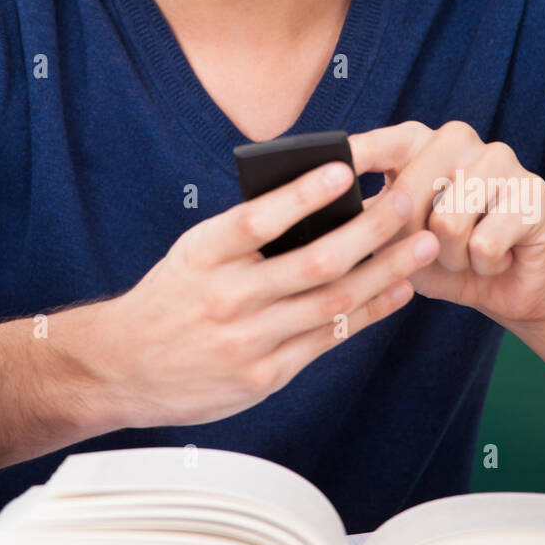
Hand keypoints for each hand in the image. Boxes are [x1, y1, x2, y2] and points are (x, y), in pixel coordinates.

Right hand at [91, 159, 440, 429]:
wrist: (125, 366)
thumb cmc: (170, 297)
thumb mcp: (192, 253)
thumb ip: (245, 234)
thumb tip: (316, 201)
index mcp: (203, 254)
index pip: (257, 219)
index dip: (303, 194)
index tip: (345, 169)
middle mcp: (226, 297)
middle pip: (313, 261)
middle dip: (369, 230)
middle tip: (404, 202)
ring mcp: (248, 340)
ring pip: (333, 300)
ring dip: (385, 270)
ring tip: (419, 243)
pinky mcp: (266, 375)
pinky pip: (329, 338)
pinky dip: (368, 311)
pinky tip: (396, 289)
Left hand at [348, 120, 544, 328]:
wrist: (510, 287)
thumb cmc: (443, 257)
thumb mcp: (394, 240)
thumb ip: (366, 220)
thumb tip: (328, 215)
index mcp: (421, 142)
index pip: (385, 143)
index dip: (357, 155)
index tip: (327, 162)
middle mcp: (459, 139)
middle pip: (409, 195)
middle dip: (411, 240)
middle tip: (435, 247)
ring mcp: (501, 159)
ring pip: (447, 224)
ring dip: (451, 257)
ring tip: (468, 251)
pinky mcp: (534, 192)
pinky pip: (484, 244)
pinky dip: (484, 266)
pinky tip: (497, 257)